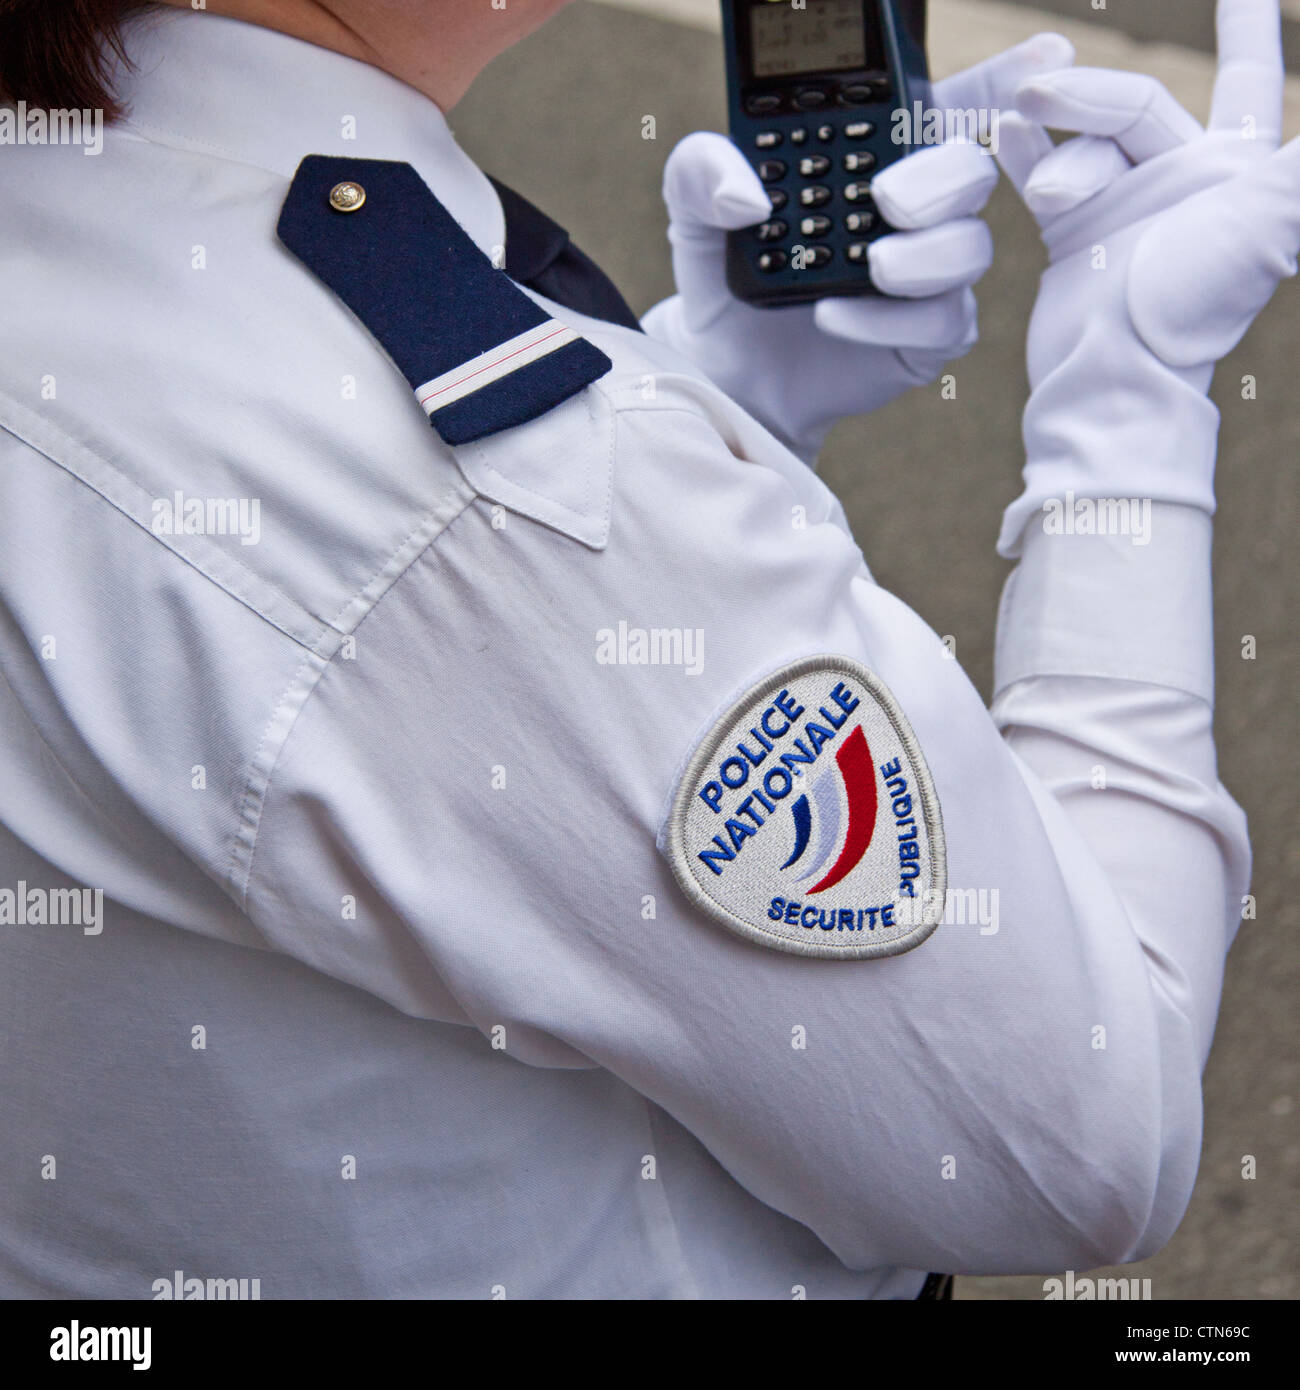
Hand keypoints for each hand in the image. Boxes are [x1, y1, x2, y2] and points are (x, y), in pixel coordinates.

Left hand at [640, 35, 1075, 461]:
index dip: (1003, 80)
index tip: (1044, 59)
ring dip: (925, 254)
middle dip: (942, 177)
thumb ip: (701, 169)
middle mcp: (917, 211)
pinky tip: (832, 315)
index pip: (949, 108)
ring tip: (869, 266)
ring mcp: (928, 277)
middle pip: (972, 169)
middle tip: (886, 199)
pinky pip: (940, 322)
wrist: (723, 370)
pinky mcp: (924, 338)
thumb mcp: (694, 211)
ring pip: (971, 248)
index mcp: (878, 158)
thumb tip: (744, 194)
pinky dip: (887, 320)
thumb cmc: (725, 276)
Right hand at [994, 0, 1299, 551]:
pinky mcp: (1074, 235)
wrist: (1112, 372)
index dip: (1248, 25)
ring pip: (1085, 143)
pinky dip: (1022, 150)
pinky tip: (1001, 129)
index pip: (1248, 76)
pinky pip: (1043, 172)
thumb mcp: (1272, 220)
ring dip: (1056, 150)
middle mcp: (1180, 181)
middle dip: (1087, 97)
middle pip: (1133, 104)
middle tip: (1035, 97)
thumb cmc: (1193, 307)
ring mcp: (1124, 206)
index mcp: (1232, 169)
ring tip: (1037, 179)